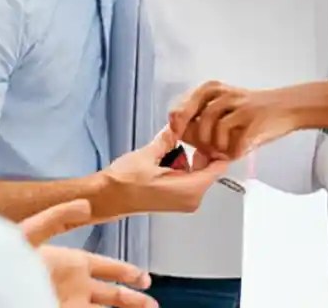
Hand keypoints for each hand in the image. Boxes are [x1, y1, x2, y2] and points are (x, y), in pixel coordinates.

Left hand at [20, 200, 156, 306]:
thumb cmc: (3, 260)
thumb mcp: (30, 232)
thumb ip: (57, 216)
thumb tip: (86, 203)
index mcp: (71, 263)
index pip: (105, 268)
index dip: (125, 272)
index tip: (143, 277)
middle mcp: (74, 286)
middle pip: (111, 294)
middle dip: (132, 298)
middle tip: (151, 303)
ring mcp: (69, 303)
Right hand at [102, 127, 229, 216]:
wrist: (107, 199)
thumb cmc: (125, 183)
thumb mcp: (148, 154)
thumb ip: (168, 138)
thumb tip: (178, 125)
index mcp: (191, 189)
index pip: (220, 165)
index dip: (217, 146)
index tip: (209, 133)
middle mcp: (193, 199)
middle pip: (210, 169)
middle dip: (202, 150)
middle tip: (190, 133)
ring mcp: (185, 202)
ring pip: (199, 173)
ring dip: (191, 158)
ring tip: (176, 142)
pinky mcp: (176, 201)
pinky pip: (189, 180)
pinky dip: (184, 167)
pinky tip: (169, 156)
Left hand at [168, 81, 297, 159]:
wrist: (287, 106)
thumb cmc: (254, 110)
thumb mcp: (227, 105)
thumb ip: (205, 115)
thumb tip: (183, 133)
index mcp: (216, 89)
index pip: (188, 101)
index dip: (180, 120)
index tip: (175, 132)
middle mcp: (228, 95)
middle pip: (203, 114)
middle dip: (197, 135)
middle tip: (199, 148)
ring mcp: (242, 107)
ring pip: (219, 128)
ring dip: (217, 145)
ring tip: (221, 152)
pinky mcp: (255, 122)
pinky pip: (237, 142)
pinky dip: (234, 152)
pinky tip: (236, 152)